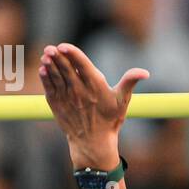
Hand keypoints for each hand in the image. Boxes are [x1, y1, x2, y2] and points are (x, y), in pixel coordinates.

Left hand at [39, 43, 148, 168]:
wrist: (93, 142)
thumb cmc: (110, 119)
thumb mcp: (122, 100)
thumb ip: (130, 82)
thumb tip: (145, 73)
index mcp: (96, 87)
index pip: (82, 65)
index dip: (72, 54)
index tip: (63, 46)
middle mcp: (79, 91)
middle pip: (66, 69)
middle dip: (57, 56)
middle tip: (51, 48)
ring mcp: (66, 98)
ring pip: (56, 76)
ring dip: (50, 65)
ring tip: (46, 55)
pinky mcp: (57, 105)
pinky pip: (49, 88)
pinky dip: (45, 78)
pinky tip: (43, 69)